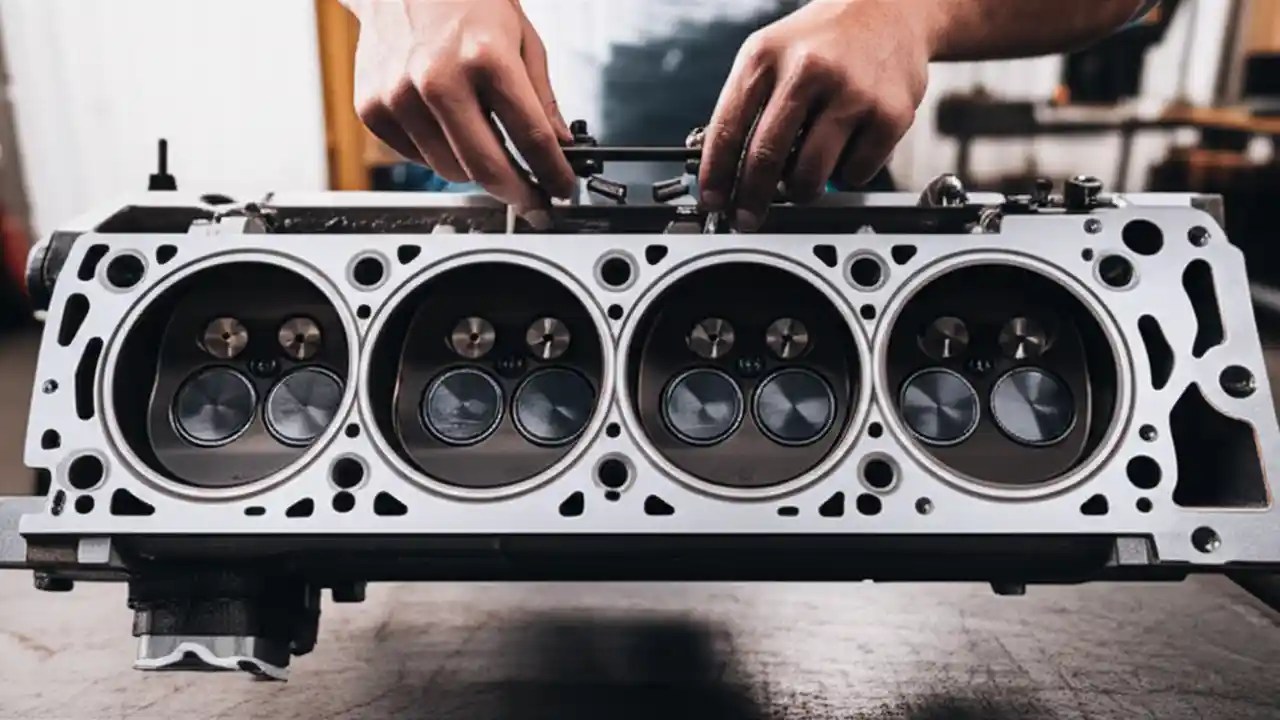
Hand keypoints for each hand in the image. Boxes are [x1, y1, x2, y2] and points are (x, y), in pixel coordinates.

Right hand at [349, 0, 575, 224]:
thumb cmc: (462, 1)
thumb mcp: (520, 38)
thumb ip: (542, 97)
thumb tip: (558, 147)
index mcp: (485, 57)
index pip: (531, 137)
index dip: (553, 173)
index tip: (562, 188)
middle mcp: (439, 79)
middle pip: (487, 168)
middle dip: (518, 192)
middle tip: (533, 197)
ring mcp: (400, 96)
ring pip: (450, 170)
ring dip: (474, 169)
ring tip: (483, 140)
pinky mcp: (373, 109)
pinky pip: (417, 158)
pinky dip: (438, 152)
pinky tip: (444, 122)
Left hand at [699, 0, 931, 230]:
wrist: (890, 9)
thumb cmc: (824, 40)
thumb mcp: (771, 54)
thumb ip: (747, 105)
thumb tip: (727, 169)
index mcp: (766, 56)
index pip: (727, 128)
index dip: (715, 174)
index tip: (713, 200)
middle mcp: (808, 70)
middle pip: (766, 157)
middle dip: (752, 198)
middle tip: (748, 216)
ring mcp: (851, 92)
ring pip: (810, 175)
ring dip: (800, 191)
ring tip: (802, 181)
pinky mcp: (889, 113)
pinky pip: (855, 173)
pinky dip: (846, 175)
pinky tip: (846, 150)